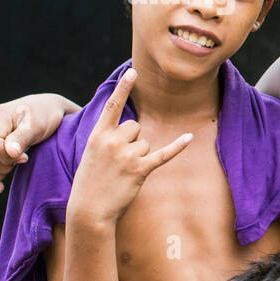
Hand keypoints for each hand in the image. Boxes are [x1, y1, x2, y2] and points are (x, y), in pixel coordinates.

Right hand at [0, 94, 74, 191]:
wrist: (45, 110)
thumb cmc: (44, 116)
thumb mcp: (38, 125)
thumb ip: (23, 138)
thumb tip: (10, 153)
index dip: (6, 157)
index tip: (25, 157)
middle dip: (1, 166)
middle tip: (21, 161)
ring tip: (14, 166)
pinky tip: (0, 186)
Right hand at [68, 69, 191, 223]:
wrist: (89, 209)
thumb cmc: (91, 181)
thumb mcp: (93, 153)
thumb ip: (109, 138)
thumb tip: (133, 128)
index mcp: (97, 135)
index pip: (112, 106)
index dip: (123, 88)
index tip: (133, 71)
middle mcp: (112, 141)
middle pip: (135, 127)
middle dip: (131, 141)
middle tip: (117, 162)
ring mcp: (126, 155)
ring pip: (145, 143)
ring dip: (139, 156)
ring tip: (123, 172)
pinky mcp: (140, 169)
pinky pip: (163, 154)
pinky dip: (177, 146)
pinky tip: (189, 137)